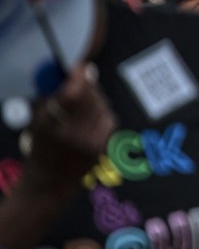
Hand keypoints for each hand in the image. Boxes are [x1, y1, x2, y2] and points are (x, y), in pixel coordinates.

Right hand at [26, 64, 115, 192]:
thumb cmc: (42, 148)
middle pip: (90, 98)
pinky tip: (94, 114)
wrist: (50, 182)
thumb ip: (57, 98)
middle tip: (83, 78)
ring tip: (86, 98)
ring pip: (101, 107)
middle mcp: (71, 134)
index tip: (79, 66)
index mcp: (50, 125)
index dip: (78, 77)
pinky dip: (102, 112)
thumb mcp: (40, 121)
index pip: (72, 94)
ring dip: (95, 98)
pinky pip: (108, 120)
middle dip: (87, 85)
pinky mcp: (102, 147)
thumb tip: (81, 72)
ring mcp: (89, 142)